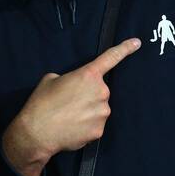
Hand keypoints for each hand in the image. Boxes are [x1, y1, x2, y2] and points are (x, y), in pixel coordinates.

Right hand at [2, 38, 141, 175]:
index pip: (110, 58)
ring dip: (87, 112)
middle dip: (88, 96)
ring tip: (67, 117)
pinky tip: (71, 128)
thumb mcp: (50, 80)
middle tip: (68, 103)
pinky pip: (95, 125)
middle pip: (99, 91)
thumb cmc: (41, 103)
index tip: (137, 42)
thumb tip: (73, 87)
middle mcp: (100, 92)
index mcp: (88, 75)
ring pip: (98, 109)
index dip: (125, 49)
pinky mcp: (99, 130)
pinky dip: (85, 127)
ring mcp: (102, 112)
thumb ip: (69, 78)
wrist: (37, 132)